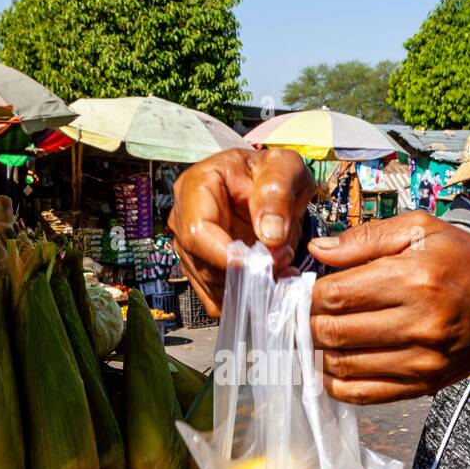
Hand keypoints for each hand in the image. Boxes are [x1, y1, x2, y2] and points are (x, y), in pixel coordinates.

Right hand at [167, 148, 314, 315]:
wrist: (273, 190)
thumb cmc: (274, 174)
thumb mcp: (285, 168)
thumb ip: (278, 194)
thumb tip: (270, 236)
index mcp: (196, 187)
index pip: (198, 231)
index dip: (227, 255)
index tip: (262, 266)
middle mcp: (184, 220)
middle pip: (203, 264)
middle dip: (245, 273)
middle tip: (284, 263)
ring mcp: (191, 249)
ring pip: (211, 286)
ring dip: (249, 289)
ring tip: (282, 270)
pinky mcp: (203, 272)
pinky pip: (219, 299)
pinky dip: (246, 300)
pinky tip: (271, 283)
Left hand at [307, 212, 469, 403]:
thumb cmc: (465, 264)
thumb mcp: (423, 231)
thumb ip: (367, 236)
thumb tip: (317, 251)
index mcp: (416, 278)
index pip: (336, 294)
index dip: (308, 295)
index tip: (303, 291)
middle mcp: (418, 322)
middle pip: (333, 331)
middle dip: (308, 323)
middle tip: (304, 315)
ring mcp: (420, 360)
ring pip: (341, 364)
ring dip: (319, 352)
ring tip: (317, 336)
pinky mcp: (420, 385)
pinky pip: (361, 393)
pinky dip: (334, 383)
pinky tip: (330, 365)